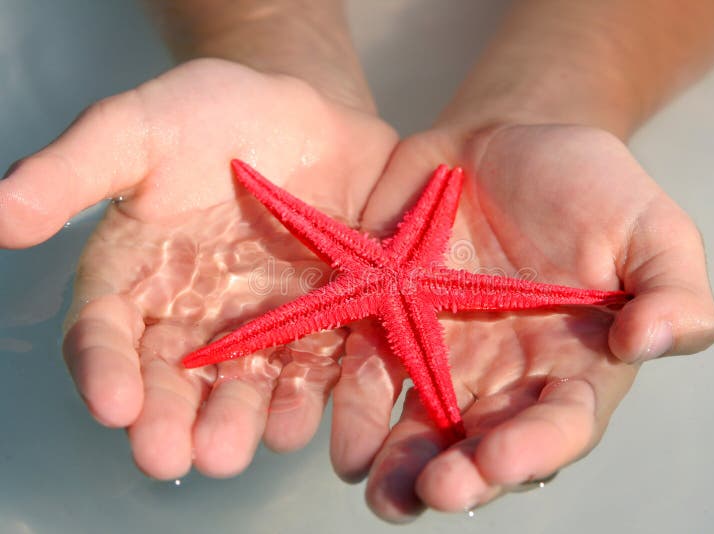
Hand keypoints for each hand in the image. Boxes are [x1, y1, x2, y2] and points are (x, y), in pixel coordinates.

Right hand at [0, 58, 396, 478]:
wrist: (304, 113)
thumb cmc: (212, 117)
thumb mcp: (137, 129)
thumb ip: (74, 171)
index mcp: (140, 279)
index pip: (109, 335)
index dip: (105, 370)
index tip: (112, 404)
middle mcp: (196, 318)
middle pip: (175, 381)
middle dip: (170, 420)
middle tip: (168, 454)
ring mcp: (263, 326)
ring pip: (244, 387)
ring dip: (236, 422)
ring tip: (229, 450)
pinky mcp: (322, 324)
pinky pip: (314, 369)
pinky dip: (306, 398)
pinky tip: (298, 423)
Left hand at [329, 124, 713, 520]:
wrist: (510, 140)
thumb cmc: (589, 185)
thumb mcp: (650, 226)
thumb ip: (670, 287)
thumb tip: (650, 343)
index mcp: (570, 367)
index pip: (557, 426)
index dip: (531, 449)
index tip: (500, 458)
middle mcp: (502, 378)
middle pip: (478, 445)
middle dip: (454, 475)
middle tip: (430, 490)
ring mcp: (439, 355)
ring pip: (414, 425)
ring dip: (393, 461)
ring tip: (373, 481)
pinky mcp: (386, 322)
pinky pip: (364, 369)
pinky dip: (350, 400)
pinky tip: (335, 426)